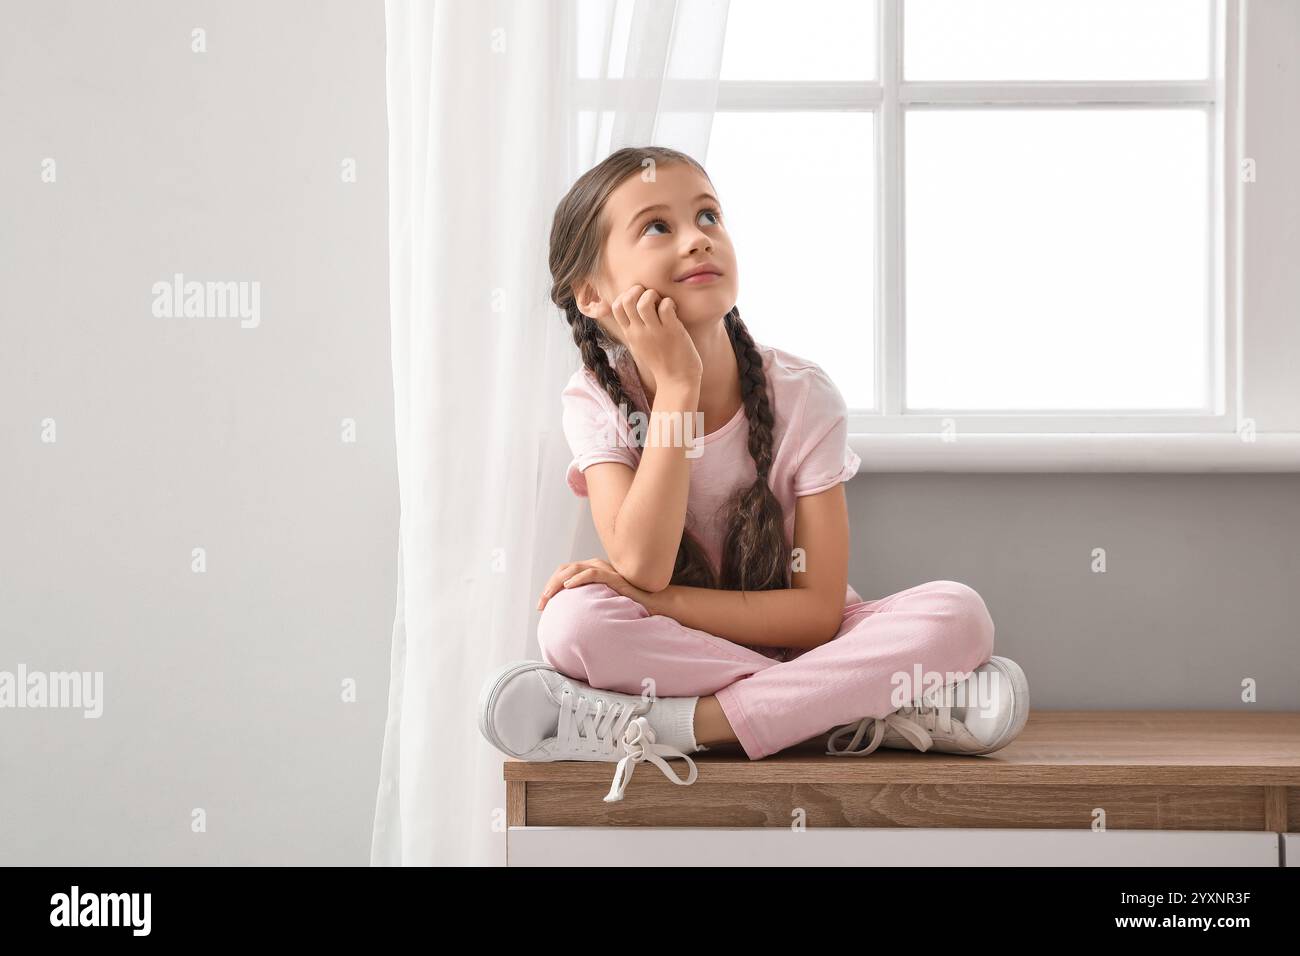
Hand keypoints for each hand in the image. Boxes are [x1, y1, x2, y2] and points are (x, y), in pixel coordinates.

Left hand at [536, 558, 652, 611]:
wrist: (651, 603)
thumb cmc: (627, 605)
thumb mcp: (601, 603)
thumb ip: (587, 603)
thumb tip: (568, 619)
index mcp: (591, 571)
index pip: (563, 573)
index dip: (550, 586)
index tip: (541, 605)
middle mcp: (596, 566)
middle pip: (564, 570)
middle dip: (549, 586)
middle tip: (541, 604)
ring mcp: (604, 569)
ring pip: (574, 569)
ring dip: (558, 582)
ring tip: (549, 595)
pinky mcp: (613, 576)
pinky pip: (592, 573)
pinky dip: (578, 578)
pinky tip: (568, 587)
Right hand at [610, 284, 702, 389]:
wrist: (677, 381)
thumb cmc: (662, 362)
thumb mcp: (640, 346)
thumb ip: (634, 330)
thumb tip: (633, 311)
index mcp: (630, 334)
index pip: (616, 306)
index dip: (626, 296)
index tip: (639, 301)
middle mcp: (639, 332)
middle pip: (626, 299)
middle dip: (639, 291)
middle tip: (651, 298)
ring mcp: (655, 332)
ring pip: (644, 301)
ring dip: (654, 295)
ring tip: (662, 303)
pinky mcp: (672, 331)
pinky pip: (665, 306)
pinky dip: (669, 303)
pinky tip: (674, 310)